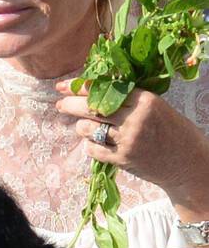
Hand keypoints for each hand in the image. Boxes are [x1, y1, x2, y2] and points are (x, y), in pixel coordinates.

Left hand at [54, 81, 208, 216]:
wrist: (186, 161)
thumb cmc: (172, 130)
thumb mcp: (155, 106)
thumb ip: (130, 99)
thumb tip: (97, 91)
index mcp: (144, 99)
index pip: (106, 89)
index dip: (81, 87)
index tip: (63, 86)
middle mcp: (135, 118)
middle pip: (92, 107)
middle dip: (71, 105)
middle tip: (59, 104)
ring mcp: (128, 140)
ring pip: (89, 129)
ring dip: (81, 127)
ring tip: (81, 126)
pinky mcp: (123, 160)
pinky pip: (94, 150)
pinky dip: (89, 146)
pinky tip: (91, 143)